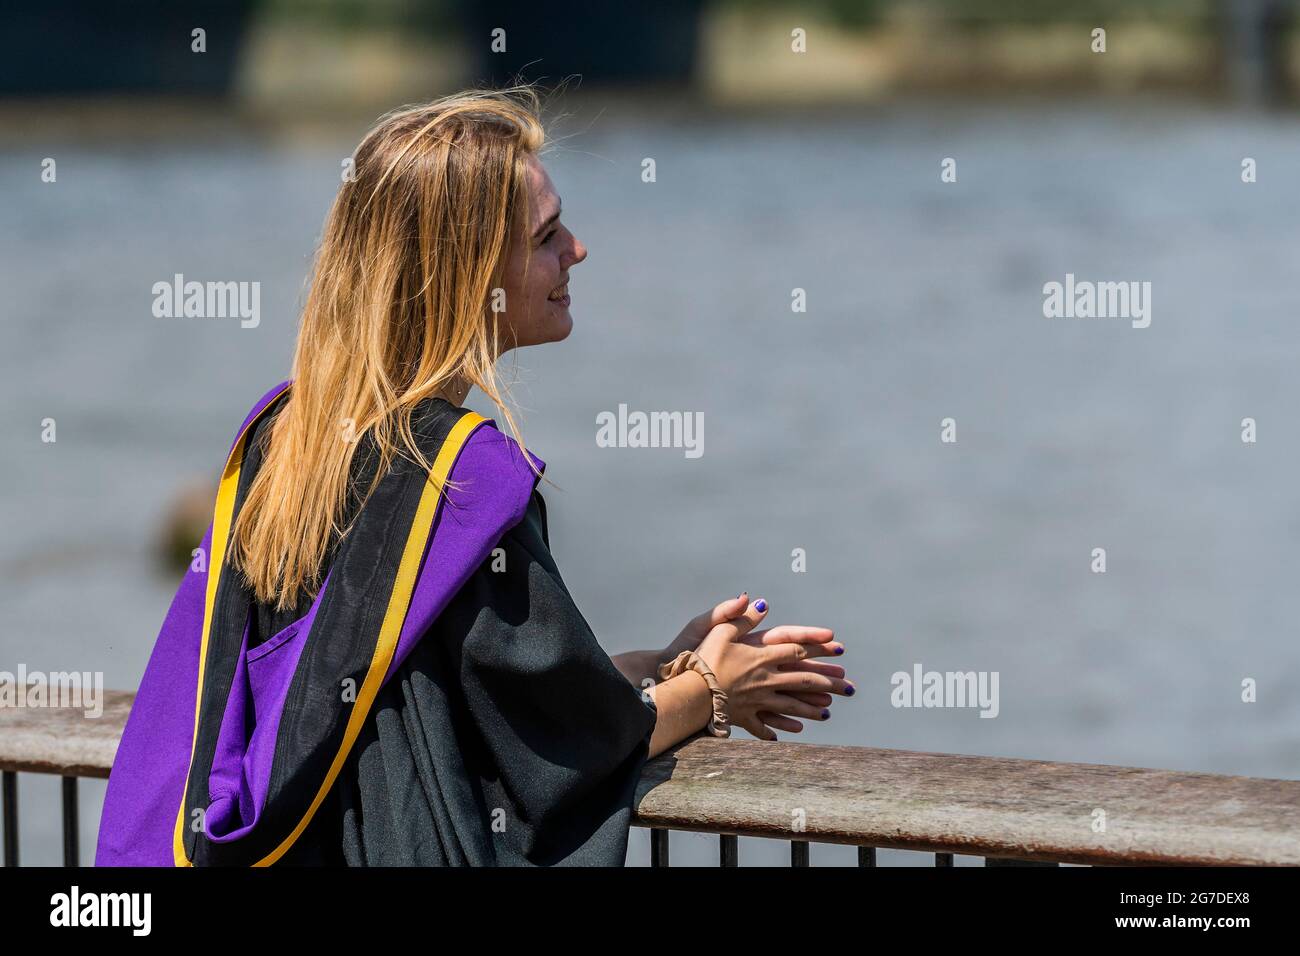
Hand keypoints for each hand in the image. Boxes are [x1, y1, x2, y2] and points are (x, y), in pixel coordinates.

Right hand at [692, 597, 848, 740]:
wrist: (691, 694)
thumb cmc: (702, 659)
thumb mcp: (720, 631)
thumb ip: (742, 617)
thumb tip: (761, 602)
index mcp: (762, 657)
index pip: (796, 650)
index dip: (818, 647)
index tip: (838, 649)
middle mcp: (765, 679)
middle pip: (803, 680)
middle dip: (828, 682)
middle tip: (849, 687)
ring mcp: (758, 700)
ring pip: (792, 705)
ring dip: (811, 708)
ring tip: (828, 713)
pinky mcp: (745, 717)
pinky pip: (767, 724)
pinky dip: (780, 727)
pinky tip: (793, 731)